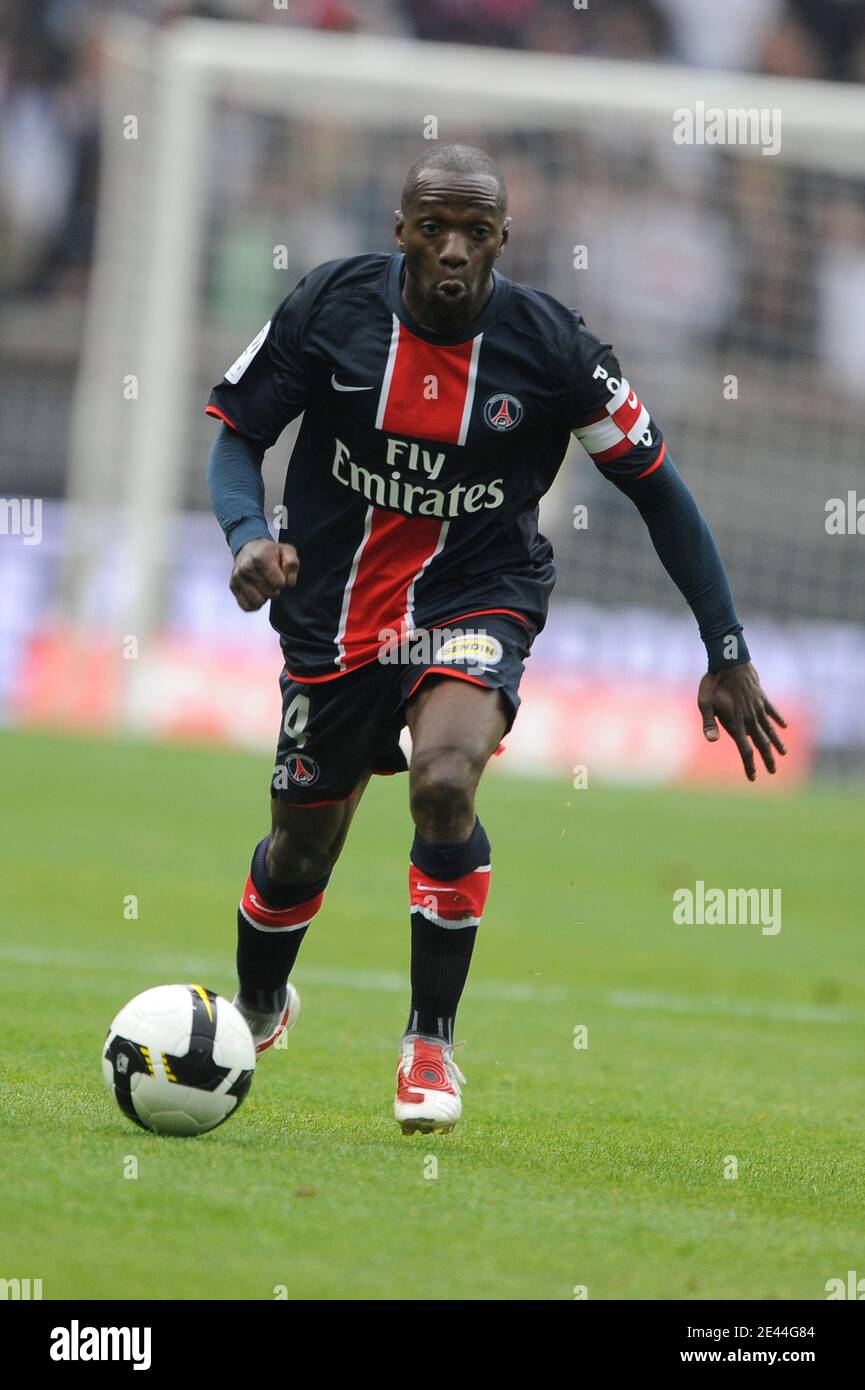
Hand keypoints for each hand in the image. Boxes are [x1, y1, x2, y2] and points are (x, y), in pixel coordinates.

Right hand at [230, 538, 298, 611]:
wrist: (249, 548)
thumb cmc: (270, 552)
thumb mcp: (286, 550)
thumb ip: (292, 564)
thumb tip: (288, 581)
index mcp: (260, 558)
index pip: (279, 583)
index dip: (283, 581)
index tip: (279, 574)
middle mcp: (246, 568)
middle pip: (270, 594)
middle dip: (275, 589)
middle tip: (271, 579)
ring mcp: (238, 578)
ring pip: (258, 602)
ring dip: (264, 597)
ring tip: (264, 586)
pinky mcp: (233, 586)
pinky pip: (246, 607)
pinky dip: (254, 604)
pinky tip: (257, 593)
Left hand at [698, 662, 786, 780]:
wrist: (729, 660)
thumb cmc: (713, 683)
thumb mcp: (704, 703)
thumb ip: (708, 723)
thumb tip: (711, 740)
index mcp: (736, 723)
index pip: (745, 750)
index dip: (749, 765)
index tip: (753, 778)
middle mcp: (750, 718)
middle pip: (761, 743)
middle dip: (766, 759)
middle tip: (773, 772)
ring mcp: (758, 708)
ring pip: (769, 729)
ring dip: (776, 743)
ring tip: (783, 753)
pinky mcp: (761, 697)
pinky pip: (772, 711)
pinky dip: (778, 719)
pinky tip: (785, 726)